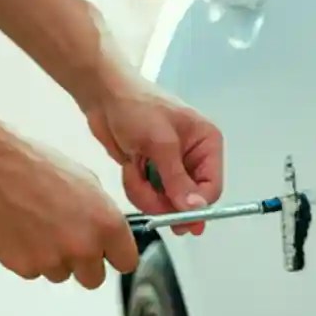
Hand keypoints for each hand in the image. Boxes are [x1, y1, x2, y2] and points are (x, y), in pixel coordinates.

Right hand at [0, 137, 138, 289]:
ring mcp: (53, 260)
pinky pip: (33, 271)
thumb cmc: (37, 166)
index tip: (106, 252)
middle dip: (84, 264)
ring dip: (54, 259)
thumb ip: (101, 215)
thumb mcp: (87, 182)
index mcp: (107, 224)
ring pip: (61, 274)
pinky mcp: (24, 267)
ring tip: (38, 227)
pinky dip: (28, 257)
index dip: (114, 256)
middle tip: (68, 240)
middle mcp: (84, 247)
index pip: (126, 262)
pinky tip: (21, 230)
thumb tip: (105, 233)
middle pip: (94, 279)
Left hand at [87, 77, 223, 234]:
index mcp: (207, 144)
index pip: (211, 188)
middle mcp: (193, 158)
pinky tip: (129, 166)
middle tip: (148, 201)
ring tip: (133, 170)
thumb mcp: (161, 143)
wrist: (103, 95)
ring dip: (145, 192)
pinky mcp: (151, 172)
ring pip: (165, 201)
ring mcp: (171, 167)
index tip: (177, 219)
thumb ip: (178, 180)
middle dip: (164, 200)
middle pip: (187, 200)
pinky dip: (136, 186)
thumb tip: (196, 209)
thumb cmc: (137, 108)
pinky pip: (148, 195)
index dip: (196, 207)